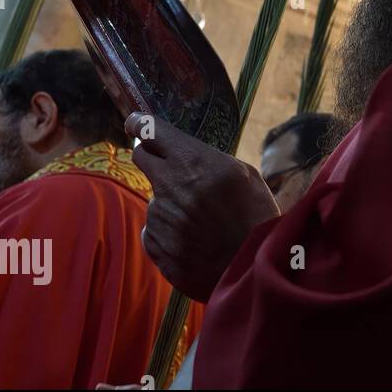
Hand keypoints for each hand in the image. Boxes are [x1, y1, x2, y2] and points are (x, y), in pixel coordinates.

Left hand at [127, 112, 278, 301]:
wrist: (255, 270)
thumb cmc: (257, 218)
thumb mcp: (245, 175)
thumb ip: (208, 160)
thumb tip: (182, 152)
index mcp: (196, 162)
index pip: (151, 130)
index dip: (139, 123)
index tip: (134, 122)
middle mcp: (171, 186)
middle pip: (142, 157)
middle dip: (153, 157)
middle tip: (171, 166)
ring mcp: (160, 217)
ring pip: (155, 198)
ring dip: (172, 203)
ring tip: (203, 221)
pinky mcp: (154, 244)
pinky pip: (153, 229)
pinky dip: (169, 231)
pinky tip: (195, 240)